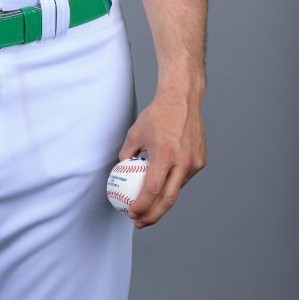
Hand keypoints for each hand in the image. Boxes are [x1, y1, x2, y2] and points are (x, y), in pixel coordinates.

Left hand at [117, 87, 205, 228]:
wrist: (183, 100)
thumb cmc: (157, 115)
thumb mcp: (135, 132)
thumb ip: (127, 153)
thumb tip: (121, 171)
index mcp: (165, 154)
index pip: (152, 190)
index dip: (141, 206)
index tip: (130, 214)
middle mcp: (182, 162)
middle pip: (167, 199)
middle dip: (152, 215)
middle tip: (139, 222)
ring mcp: (194, 163)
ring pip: (176, 189)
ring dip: (162, 202)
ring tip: (148, 209)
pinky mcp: (200, 161)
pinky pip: (183, 178)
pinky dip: (172, 185)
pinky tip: (161, 187)